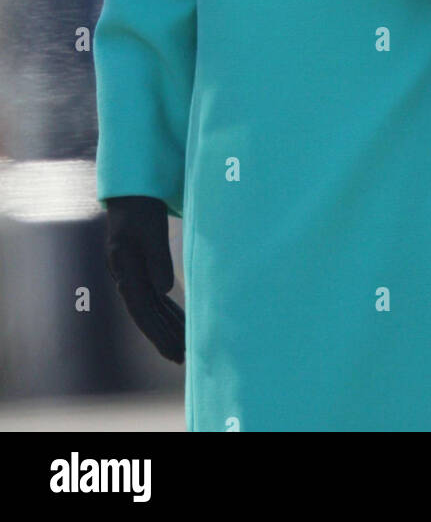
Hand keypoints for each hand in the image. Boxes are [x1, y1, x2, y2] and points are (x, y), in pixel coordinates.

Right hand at [105, 195, 184, 363]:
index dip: (157, 332)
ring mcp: (131, 275)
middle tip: (183, 359)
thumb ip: (157, 258)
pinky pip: (154, 297)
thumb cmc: (141, 209)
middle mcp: (125, 276)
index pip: (140, 308)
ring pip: (150, 308)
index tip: (173, 349)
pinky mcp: (140, 271)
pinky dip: (168, 311)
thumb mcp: (150, 229)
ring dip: (167, 327)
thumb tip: (165, 290)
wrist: (130, 194)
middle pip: (145, 314)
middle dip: (163, 337)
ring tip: (185, 348)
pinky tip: (180, 322)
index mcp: (123, 268)